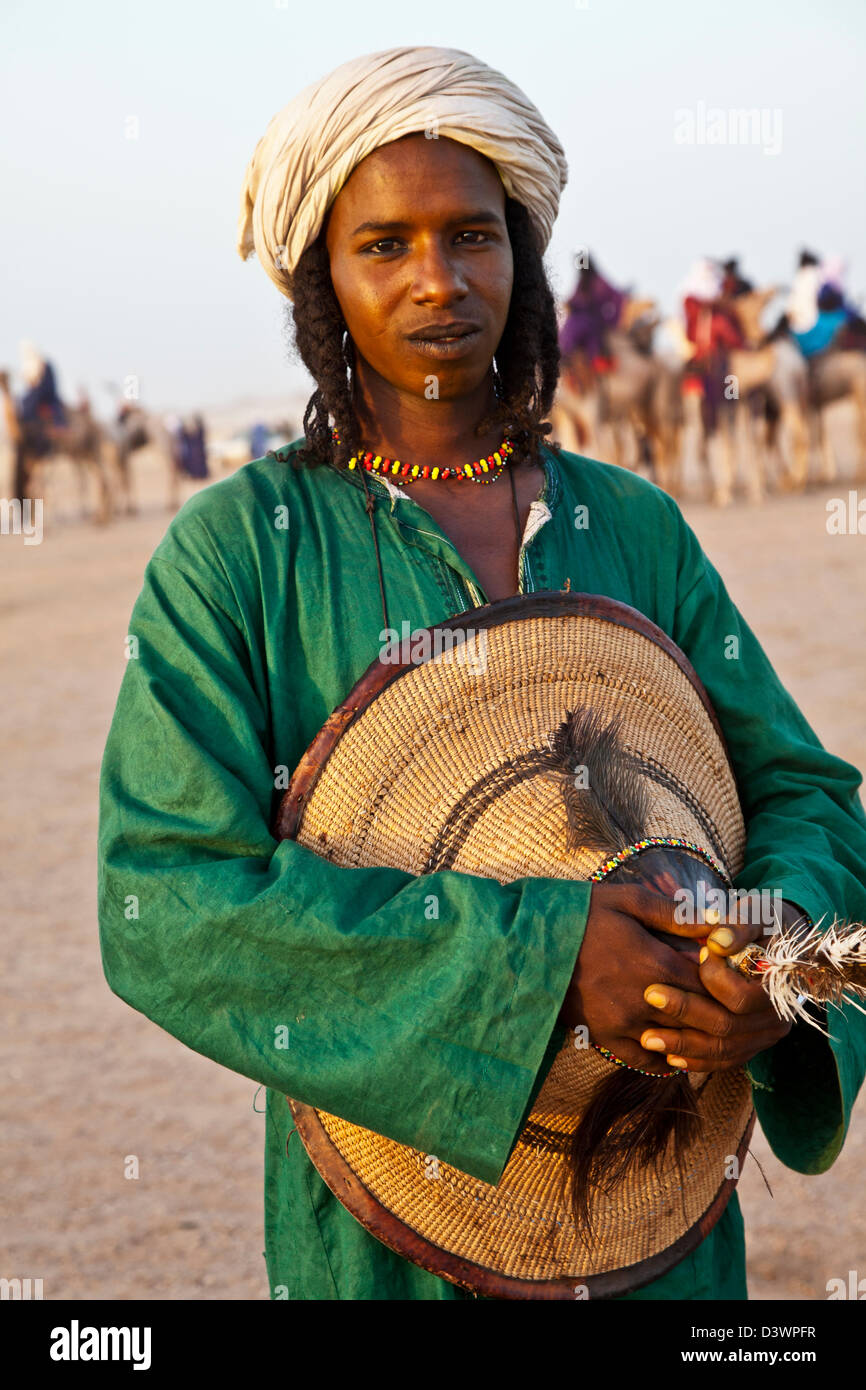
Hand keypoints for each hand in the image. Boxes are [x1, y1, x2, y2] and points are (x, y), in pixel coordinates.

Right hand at [558, 882, 712, 1072]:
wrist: (527, 945)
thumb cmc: (580, 915)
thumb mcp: (627, 901)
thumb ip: (674, 914)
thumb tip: (717, 923)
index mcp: (656, 963)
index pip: (713, 983)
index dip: (726, 979)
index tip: (728, 972)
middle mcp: (647, 1001)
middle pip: (702, 1017)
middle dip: (717, 1008)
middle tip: (724, 1000)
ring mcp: (626, 1025)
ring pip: (680, 1042)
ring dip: (695, 1034)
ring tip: (704, 1023)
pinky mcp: (606, 1039)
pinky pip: (647, 1061)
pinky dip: (666, 1058)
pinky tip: (674, 1048)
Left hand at [638, 907, 793, 1071]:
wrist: (775, 945)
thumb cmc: (760, 925)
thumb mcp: (754, 914)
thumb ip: (738, 926)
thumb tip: (717, 942)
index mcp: (778, 986)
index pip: (741, 997)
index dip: (714, 980)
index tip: (693, 957)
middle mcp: (776, 1018)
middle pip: (727, 1026)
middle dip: (686, 1012)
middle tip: (649, 996)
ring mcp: (763, 1037)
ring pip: (723, 1050)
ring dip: (684, 1044)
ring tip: (647, 1037)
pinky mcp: (749, 1047)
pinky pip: (723, 1061)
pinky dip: (695, 1059)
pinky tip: (667, 1055)